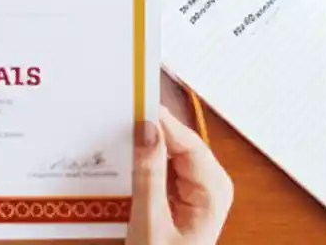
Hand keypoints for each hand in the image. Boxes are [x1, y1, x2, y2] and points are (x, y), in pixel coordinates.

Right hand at [127, 106, 233, 244]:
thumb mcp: (150, 224)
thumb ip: (148, 174)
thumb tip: (147, 128)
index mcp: (213, 188)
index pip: (185, 140)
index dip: (159, 119)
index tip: (131, 101)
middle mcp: (209, 184)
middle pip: (176, 143)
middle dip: (148, 130)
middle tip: (114, 112)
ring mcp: (195, 190)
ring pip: (166, 153)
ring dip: (141, 145)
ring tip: (112, 131)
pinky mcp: (179, 196)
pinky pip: (160, 168)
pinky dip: (140, 163)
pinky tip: (119, 159)